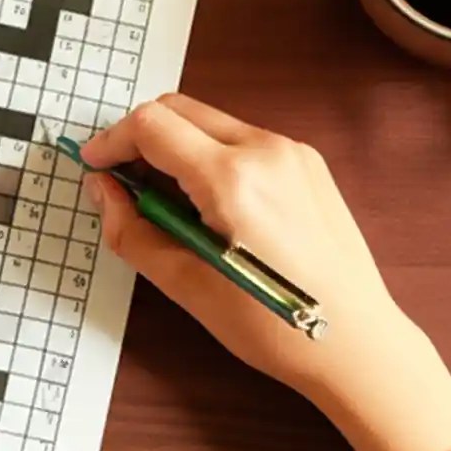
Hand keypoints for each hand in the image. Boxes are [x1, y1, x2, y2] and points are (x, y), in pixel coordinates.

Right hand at [81, 93, 450, 450]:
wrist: (356, 342)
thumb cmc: (272, 325)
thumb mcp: (185, 284)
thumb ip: (131, 230)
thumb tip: (102, 190)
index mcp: (231, 178)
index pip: (150, 125)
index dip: (110, 141)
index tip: (94, 166)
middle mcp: (264, 149)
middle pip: (177, 108)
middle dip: (139, 137)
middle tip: (123, 183)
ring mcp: (292, 151)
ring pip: (210, 121)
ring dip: (176, 145)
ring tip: (168, 203)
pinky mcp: (308, 163)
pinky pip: (242, 139)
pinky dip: (211, 155)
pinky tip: (210, 205)